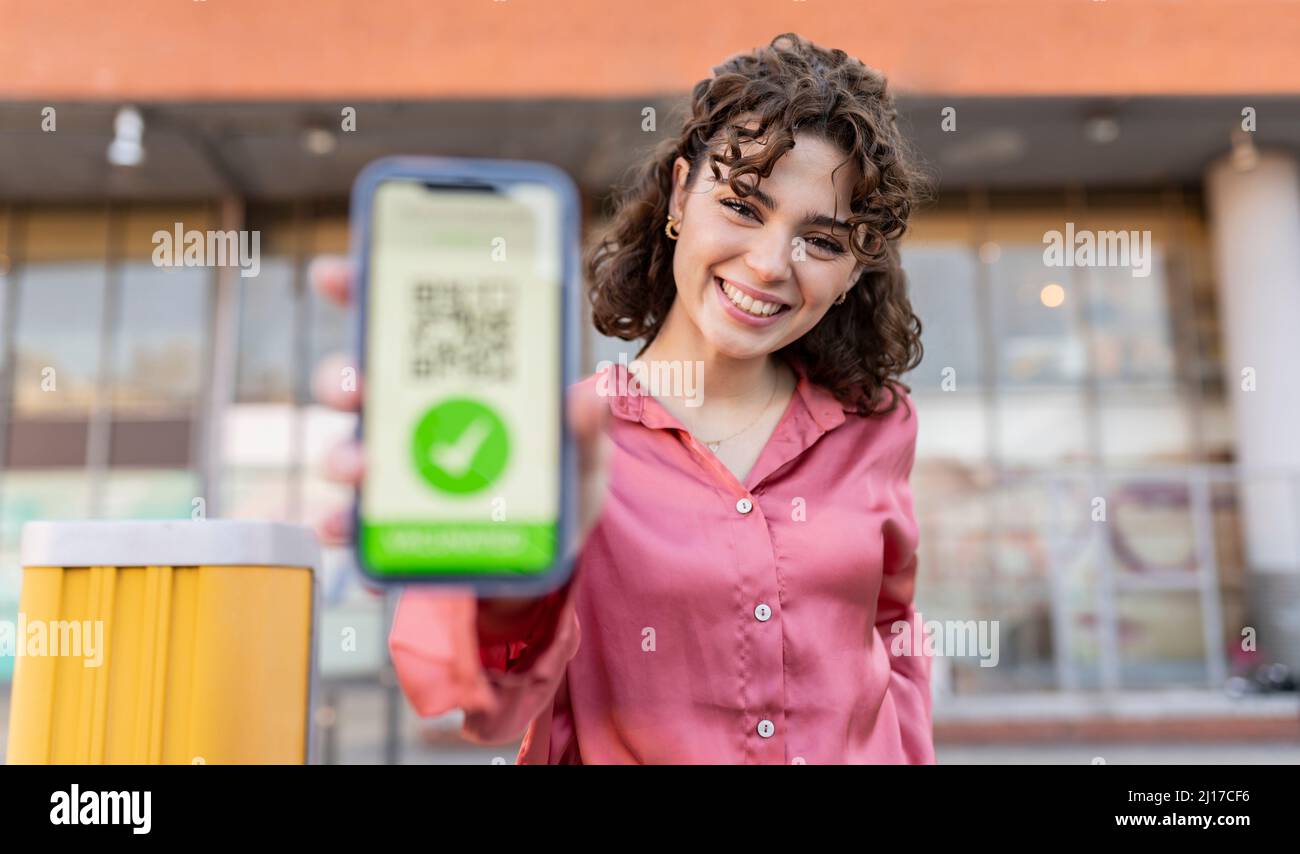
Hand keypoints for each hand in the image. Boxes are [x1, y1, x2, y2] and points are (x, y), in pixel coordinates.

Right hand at [308, 256, 611, 621]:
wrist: (544, 560)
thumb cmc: (554, 485)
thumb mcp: (579, 451)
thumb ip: (585, 426)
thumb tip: (594, 394)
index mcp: (449, 378)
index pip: (397, 322)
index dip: (360, 290)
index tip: (333, 274)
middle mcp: (407, 417)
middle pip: (354, 382)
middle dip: (343, 378)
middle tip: (355, 386)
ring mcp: (390, 471)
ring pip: (343, 449)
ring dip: (341, 454)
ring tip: (360, 466)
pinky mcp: (384, 527)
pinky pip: (347, 524)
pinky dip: (340, 527)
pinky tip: (344, 532)